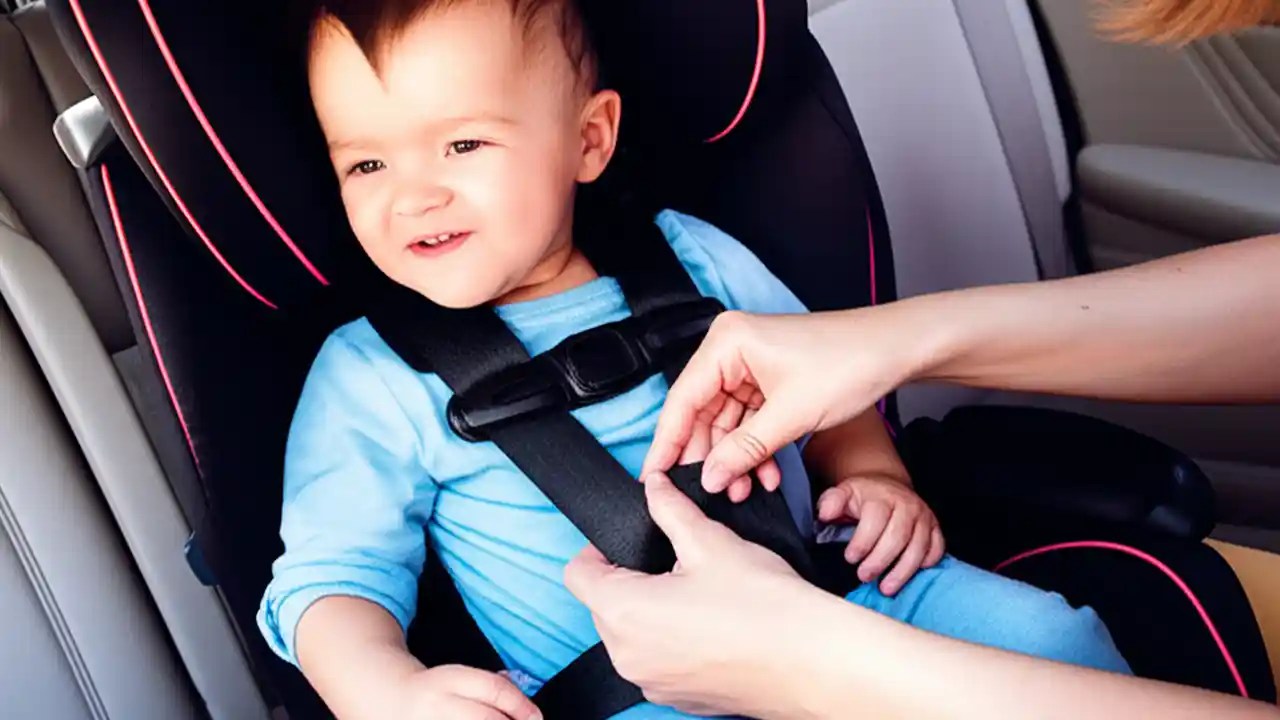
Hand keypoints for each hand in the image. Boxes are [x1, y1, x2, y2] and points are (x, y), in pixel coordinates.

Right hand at [395, 665, 541, 719]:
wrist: (390, 700)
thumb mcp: (462, 678)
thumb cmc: (437, 690)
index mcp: (449, 680)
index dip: (521, 706)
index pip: (494, 690)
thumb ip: (494, 688)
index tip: (536, 718)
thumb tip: (528, 711)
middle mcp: (436, 705)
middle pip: (486, 719)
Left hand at [564, 472, 837, 719]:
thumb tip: (654, 486)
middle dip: (629, 578)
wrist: (814, 663)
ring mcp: (653, 683)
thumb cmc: (764, 603)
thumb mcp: (710, 541)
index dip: (598, 548)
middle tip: (672, 559)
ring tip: (697, 590)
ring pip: (631, 636)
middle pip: (603, 606)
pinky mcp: (680, 700)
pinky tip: (712, 623)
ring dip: (650, 611)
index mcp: (624, 612)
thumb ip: (670, 510)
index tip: (629, 538)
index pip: (578, 574)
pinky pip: (658, 663)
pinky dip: (672, 642)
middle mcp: (628, 656)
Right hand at [644, 307, 935, 494]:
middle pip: (701, 412)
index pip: (682, 400)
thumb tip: (709, 477)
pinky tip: (763, 474)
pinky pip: (749, 419)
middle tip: (709, 494)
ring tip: (743, 491)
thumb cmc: (849, 363)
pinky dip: (755, 447)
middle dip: (709, 456)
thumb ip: (744, 449)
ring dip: (735, 457)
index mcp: (727, 342)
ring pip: (726, 421)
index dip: (667, 443)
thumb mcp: (791, 415)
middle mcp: (731, 348)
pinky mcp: (769, 378)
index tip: (654, 478)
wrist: (896, 350)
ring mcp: (750, 363)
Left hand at [818, 475, 944, 595]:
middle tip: (864, 576)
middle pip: (898, 537)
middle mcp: (907, 505)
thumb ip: (831, 502)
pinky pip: (936, 548)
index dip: (863, 542)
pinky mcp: (935, 527)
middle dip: (880, 561)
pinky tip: (912, 575)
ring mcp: (924, 517)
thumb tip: (825, 514)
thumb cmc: (863, 497)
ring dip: (902, 571)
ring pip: (919, 546)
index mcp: (882, 497)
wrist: (888, 486)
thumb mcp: (843, 493)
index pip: (875, 520)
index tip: (850, 558)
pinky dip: (926, 563)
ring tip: (886, 588)